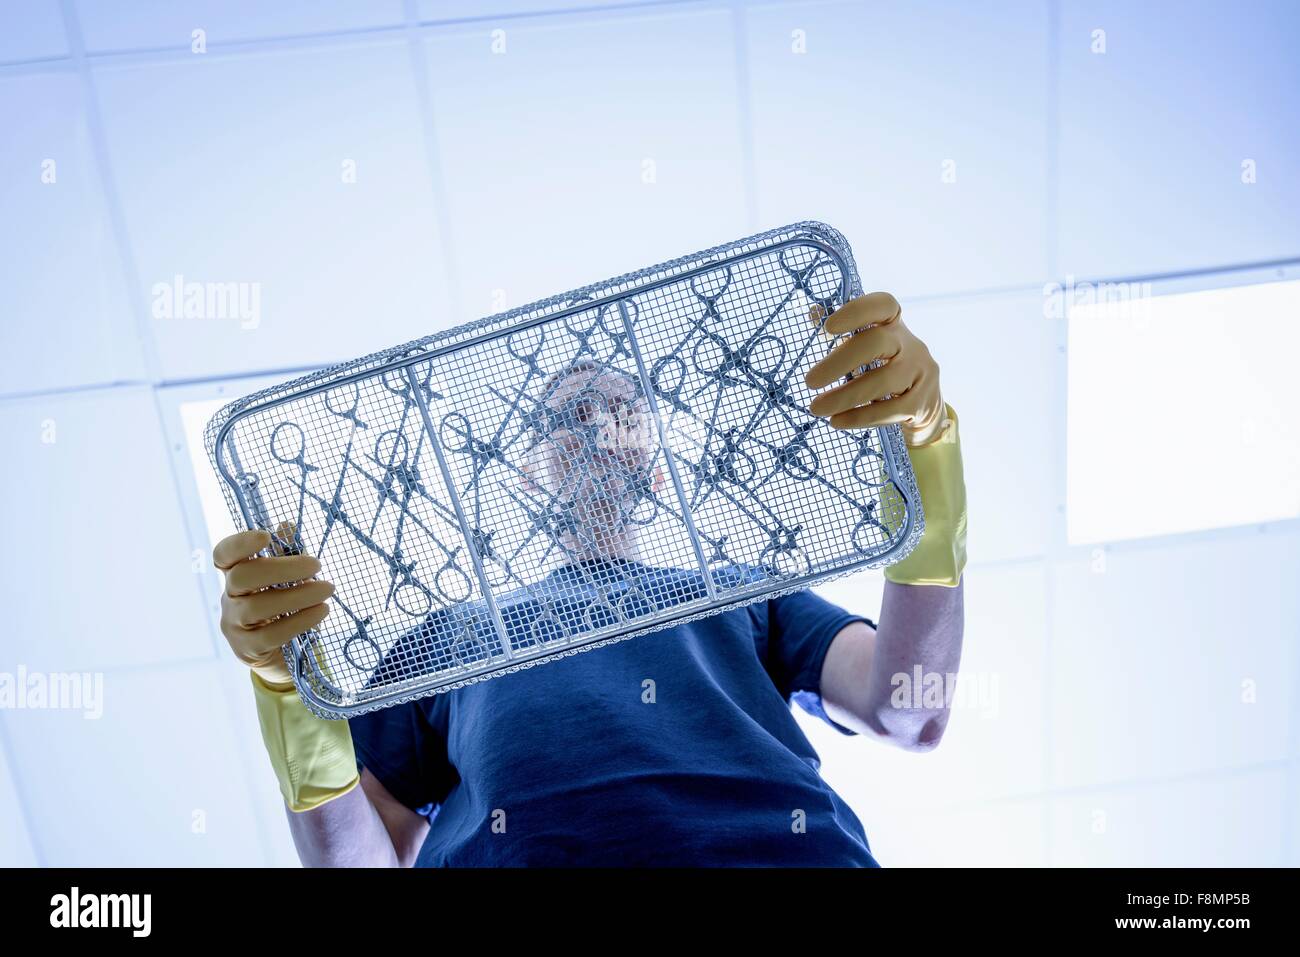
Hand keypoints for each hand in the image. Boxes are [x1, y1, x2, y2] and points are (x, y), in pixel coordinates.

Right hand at [213, 527, 333, 688]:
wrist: (282, 654)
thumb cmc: (285, 607)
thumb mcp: (288, 579)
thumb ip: (287, 553)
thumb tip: (287, 525)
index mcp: (235, 574)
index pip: (224, 555)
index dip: (239, 543)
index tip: (265, 536)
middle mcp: (229, 597)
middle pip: (242, 576)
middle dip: (282, 568)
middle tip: (318, 564)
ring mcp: (234, 624)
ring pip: (257, 606)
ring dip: (298, 595)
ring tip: (328, 589)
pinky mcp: (247, 648)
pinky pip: (271, 634)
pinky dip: (300, 621)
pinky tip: (322, 612)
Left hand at [804, 292, 948, 446]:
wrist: (924, 403)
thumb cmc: (885, 366)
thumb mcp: (869, 345)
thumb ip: (843, 330)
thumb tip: (814, 312)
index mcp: (894, 325)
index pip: (884, 305)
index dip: (857, 311)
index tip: (828, 327)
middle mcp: (910, 344)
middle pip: (878, 343)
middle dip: (840, 362)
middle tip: (809, 381)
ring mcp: (919, 373)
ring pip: (883, 382)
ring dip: (845, 396)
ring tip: (816, 408)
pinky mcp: (920, 404)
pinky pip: (889, 411)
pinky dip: (859, 417)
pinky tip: (836, 421)